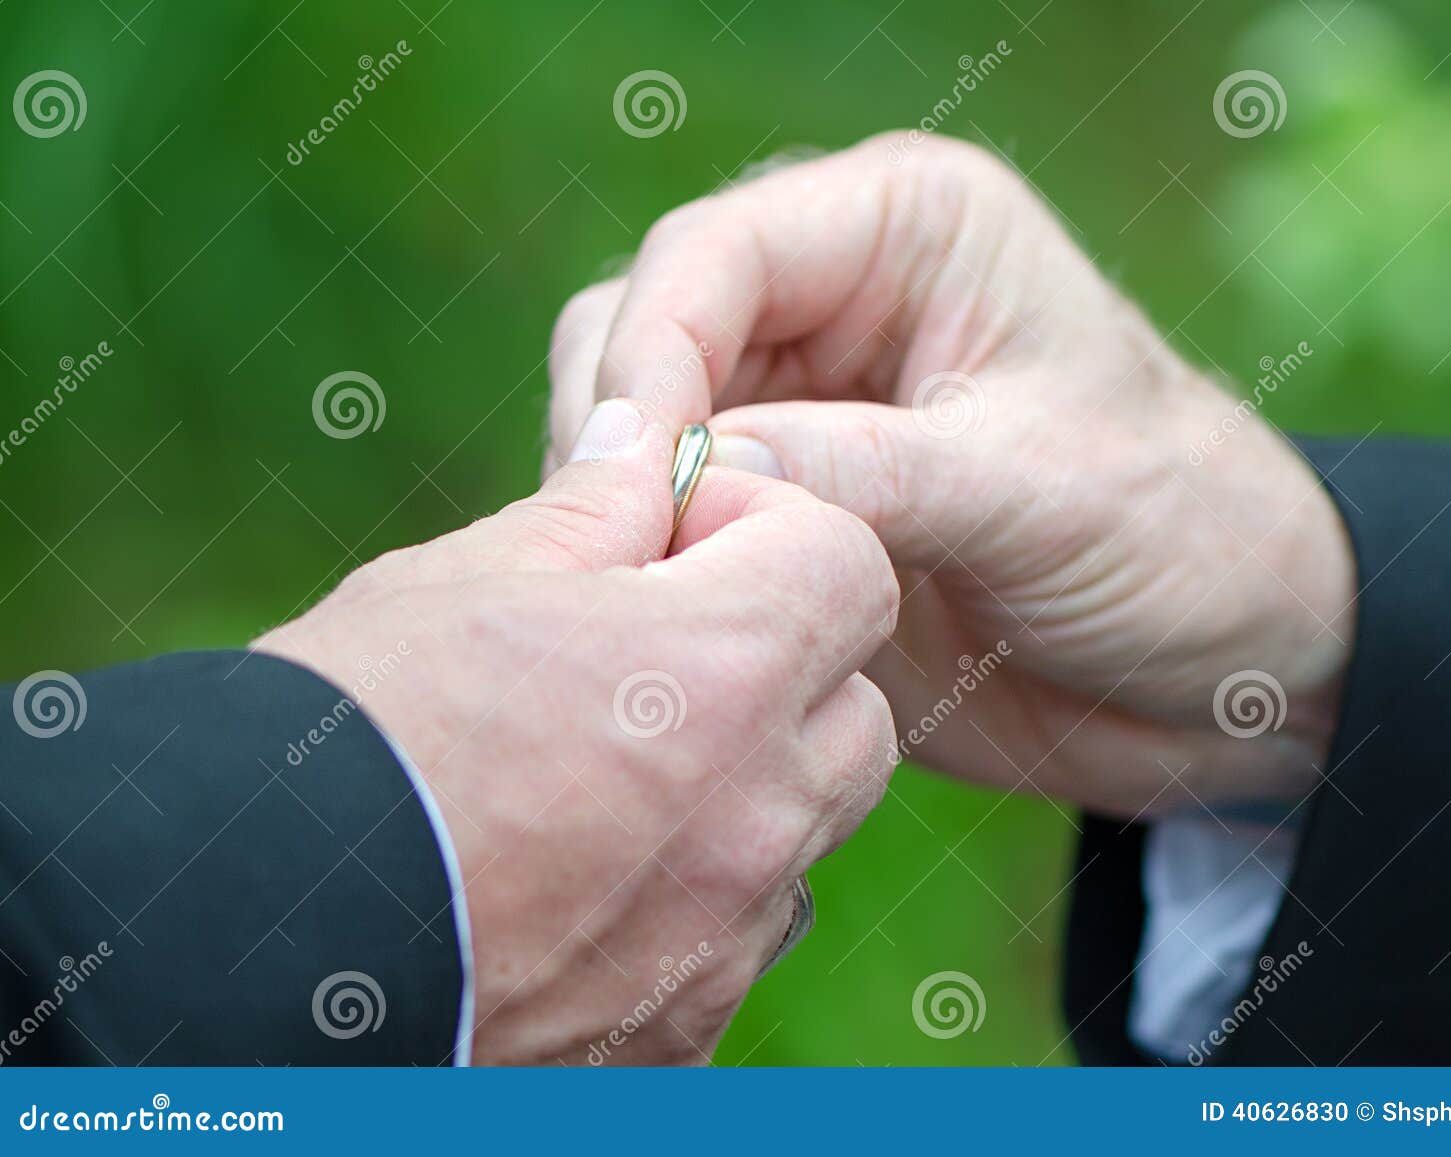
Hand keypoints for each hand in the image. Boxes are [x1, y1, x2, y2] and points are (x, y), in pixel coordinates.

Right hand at [256, 398, 897, 1063]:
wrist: (238, 950)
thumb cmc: (345, 738)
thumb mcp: (460, 584)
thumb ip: (594, 510)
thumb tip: (648, 444)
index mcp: (718, 673)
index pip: (852, 567)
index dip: (769, 533)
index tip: (674, 545)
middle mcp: (753, 816)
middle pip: (854, 705)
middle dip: (781, 662)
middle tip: (655, 653)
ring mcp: (725, 937)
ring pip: (808, 826)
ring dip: (749, 779)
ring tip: (613, 768)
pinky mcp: (682, 1028)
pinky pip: (741, 931)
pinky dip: (697, 891)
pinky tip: (586, 875)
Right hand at [545, 133, 1356, 816]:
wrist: (1228, 661)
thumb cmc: (1182, 535)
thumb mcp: (1040, 490)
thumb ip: (867, 473)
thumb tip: (690, 475)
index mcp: (907, 229)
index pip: (713, 254)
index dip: (649, 355)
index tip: (636, 478)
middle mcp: (835, 298)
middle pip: (643, 327)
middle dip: (620, 435)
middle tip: (629, 553)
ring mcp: (803, 406)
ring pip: (637, 428)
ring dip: (629, 507)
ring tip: (653, 599)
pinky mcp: (791, 504)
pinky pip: (677, 518)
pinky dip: (659, 565)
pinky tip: (678, 625)